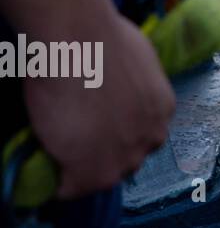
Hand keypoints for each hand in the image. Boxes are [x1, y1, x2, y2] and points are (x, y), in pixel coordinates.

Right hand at [0, 0, 175, 199]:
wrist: (79, 42)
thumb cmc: (103, 38)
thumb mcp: (135, 62)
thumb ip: (133, 86)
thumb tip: (116, 89)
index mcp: (163, 108)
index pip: (145, 135)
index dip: (121, 135)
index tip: (102, 132)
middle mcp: (152, 135)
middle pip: (130, 159)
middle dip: (108, 154)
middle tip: (82, 143)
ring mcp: (124, 156)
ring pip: (105, 177)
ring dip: (85, 171)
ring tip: (62, 158)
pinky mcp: (93, 171)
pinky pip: (72, 190)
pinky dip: (58, 185)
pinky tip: (48, 176)